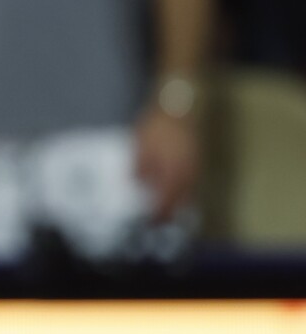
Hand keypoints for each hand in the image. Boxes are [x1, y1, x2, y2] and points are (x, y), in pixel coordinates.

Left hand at [135, 107, 198, 221]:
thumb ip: (140, 168)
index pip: (166, 203)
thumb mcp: (141, 147)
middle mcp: (187, 176)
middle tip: (155, 221)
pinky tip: (173, 193)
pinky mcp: (197, 163)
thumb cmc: (157, 128)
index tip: (149, 223)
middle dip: (167, 214)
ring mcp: (195, 170)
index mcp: (172, 174)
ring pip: (188, 196)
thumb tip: (136, 185)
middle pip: (179, 203)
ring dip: (176, 205)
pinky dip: (183, 194)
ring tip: (162, 210)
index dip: (158, 216)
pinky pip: (192, 185)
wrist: (179, 109)